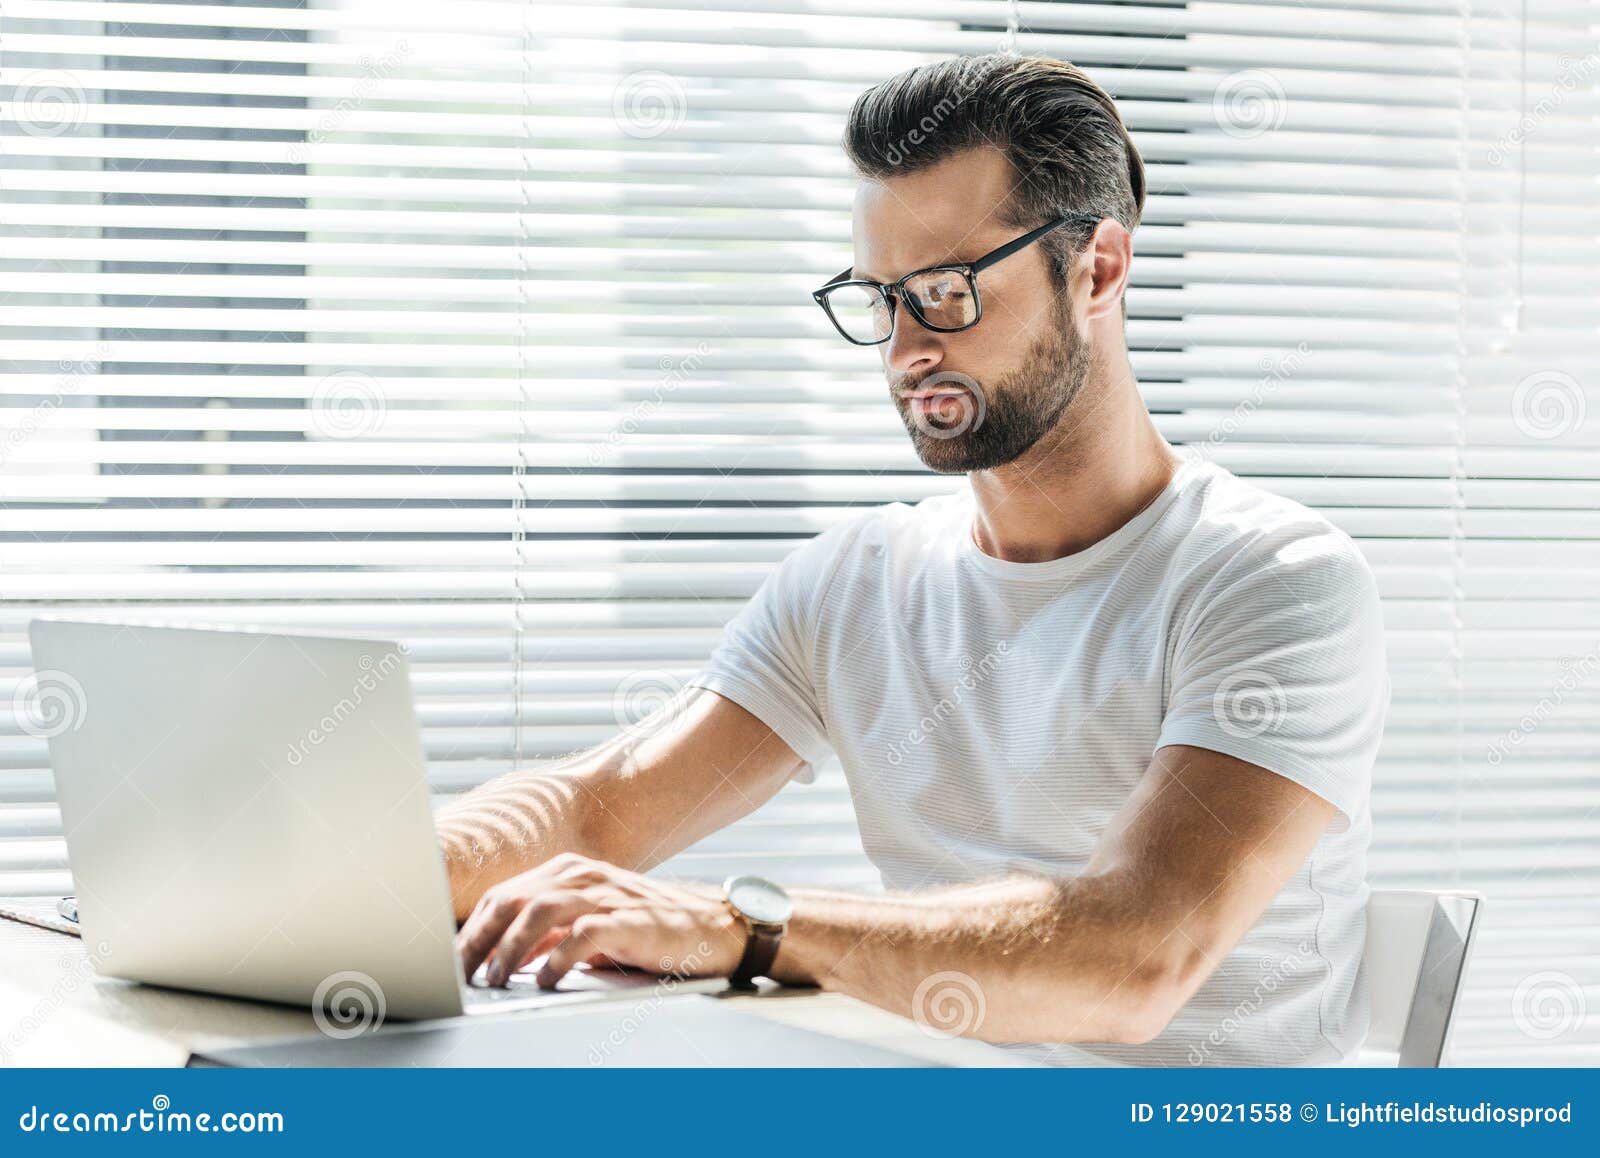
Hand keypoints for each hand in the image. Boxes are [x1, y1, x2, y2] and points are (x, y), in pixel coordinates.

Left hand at [455, 853, 746, 987]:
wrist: (712, 928)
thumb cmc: (648, 928)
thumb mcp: (590, 922)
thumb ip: (549, 932)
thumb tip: (500, 956)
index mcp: (568, 872)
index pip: (504, 895)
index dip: (472, 929)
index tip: (451, 961)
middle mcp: (583, 876)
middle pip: (512, 899)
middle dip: (479, 939)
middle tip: (460, 974)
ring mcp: (607, 894)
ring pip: (539, 912)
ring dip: (510, 948)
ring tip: (497, 979)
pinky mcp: (629, 920)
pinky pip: (581, 936)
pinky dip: (555, 959)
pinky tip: (543, 980)